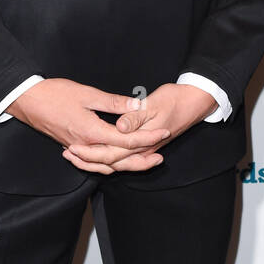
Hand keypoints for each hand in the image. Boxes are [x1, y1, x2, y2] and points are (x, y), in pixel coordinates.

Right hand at [8, 78, 169, 175]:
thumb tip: (137, 106)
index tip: (164, 132)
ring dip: (127, 165)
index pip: (126, 140)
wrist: (27, 100)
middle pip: (119, 160)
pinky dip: (108, 166)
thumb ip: (114, 103)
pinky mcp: (72, 147)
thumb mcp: (88, 94)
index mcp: (92, 132)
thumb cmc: (55, 94)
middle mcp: (86, 145)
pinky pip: (94, 163)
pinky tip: (116, 162)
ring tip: (145, 162)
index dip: (148, 137)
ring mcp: (78, 149)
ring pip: (106, 165)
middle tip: (161, 157)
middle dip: (142, 159)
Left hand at [63, 82, 217, 173]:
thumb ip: (135, 116)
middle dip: (88, 160)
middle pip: (111, 162)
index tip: (72, 146)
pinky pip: (123, 159)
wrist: (197, 102)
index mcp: (142, 139)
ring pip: (117, 164)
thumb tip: (120, 126)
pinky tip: (96, 153)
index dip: (90, 151)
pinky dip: (107, 159)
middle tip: (67, 153)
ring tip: (75, 156)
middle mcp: (143, 149)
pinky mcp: (146, 146)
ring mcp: (145, 149)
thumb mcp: (155, 103)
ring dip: (95, 162)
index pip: (112, 152)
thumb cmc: (176, 99)